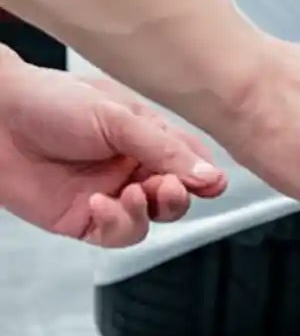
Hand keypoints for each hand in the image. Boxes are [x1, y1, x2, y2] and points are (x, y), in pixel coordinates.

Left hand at [0, 49, 226, 246]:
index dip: (205, 176)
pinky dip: (117, 223)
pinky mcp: (82, 219)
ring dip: (148, 212)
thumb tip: (210, 176)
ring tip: (131, 194)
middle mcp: (133, 168)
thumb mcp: (118, 118)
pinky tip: (101, 203)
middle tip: (167, 187)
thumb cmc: (53, 101)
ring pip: (149, 220)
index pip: (191, 162)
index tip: (211, 183)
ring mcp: (109, 194)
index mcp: (149, 138)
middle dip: (178, 197)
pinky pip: (115, 234)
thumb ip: (165, 149)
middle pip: (176, 197)